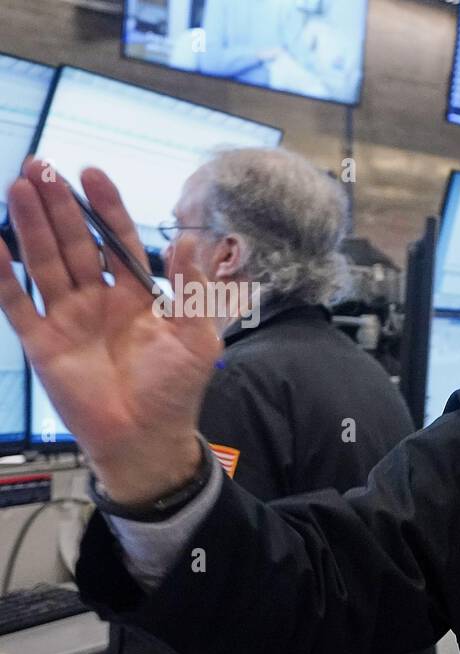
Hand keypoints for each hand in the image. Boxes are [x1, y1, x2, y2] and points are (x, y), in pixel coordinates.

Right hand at [0, 159, 219, 505]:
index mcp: (136, 297)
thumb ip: (194, 289)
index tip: (91, 174)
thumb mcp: (197, 337)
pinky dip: (2, 275)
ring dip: (30, 226)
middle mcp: (98, 301)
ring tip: (18, 187)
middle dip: (59, 206)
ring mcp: (67, 319)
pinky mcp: (43, 343)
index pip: (118, 241)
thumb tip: (192, 238)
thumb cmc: (176, 391)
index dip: (105, 208)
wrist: (148, 438)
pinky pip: (17, 303)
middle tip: (41, 166)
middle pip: (75, 243)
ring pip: (45, 262)